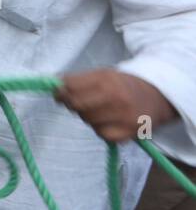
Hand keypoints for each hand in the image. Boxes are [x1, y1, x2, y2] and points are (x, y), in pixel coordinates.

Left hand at [56, 69, 175, 142]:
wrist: (157, 95)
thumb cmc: (122, 84)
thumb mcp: (102, 75)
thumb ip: (77, 80)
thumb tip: (53, 86)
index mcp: (106, 79)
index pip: (71, 87)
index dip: (60, 92)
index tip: (58, 93)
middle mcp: (116, 97)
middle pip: (77, 106)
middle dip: (73, 105)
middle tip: (79, 103)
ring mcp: (124, 116)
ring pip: (89, 121)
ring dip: (88, 117)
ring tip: (101, 110)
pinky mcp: (130, 132)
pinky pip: (103, 134)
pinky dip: (101, 129)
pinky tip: (109, 121)